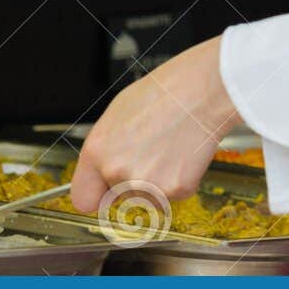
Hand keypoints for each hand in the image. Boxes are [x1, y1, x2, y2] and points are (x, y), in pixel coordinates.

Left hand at [70, 36, 241, 212]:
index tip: (107, 192)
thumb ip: (107, 147)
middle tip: (154, 152)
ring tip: (172, 148)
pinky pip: (176, 195)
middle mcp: (116, 171)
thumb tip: (105, 166)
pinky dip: (184, 178)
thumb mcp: (119, 112)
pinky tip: (186, 152)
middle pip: (121, 197)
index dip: (99, 195)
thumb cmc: (167, 91)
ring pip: (150, 198)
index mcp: (97, 151)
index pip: (83, 199)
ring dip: (161, 181)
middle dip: (136, 180)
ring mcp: (145, 183)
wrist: (205, 89)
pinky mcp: (175, 189)